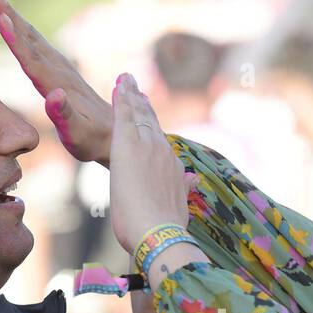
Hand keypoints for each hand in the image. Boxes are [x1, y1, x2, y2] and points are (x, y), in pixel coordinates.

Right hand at [0, 0, 112, 165]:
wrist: (117, 136)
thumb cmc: (94, 141)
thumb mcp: (79, 134)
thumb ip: (65, 115)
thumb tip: (53, 95)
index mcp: (59, 87)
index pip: (33, 60)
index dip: (16, 41)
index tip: (2, 19)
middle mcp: (62, 75)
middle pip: (33, 43)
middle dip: (13, 19)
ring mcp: (64, 73)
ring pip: (37, 43)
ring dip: (19, 23)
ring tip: (2, 4)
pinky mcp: (65, 76)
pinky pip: (42, 51)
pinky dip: (29, 37)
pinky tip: (22, 31)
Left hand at [109, 73, 189, 255]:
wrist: (159, 232)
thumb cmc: (165, 228)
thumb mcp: (177, 206)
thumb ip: (183, 190)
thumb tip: (194, 180)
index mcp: (173, 169)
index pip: (160, 141)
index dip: (154, 125)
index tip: (148, 112)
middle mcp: (162, 152)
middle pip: (151, 121)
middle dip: (143, 103)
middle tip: (136, 86)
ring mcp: (147, 146)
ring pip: (138, 114)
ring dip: (131, 96)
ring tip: (126, 79)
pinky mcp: (128, 145)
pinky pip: (124, 115)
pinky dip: (122, 98)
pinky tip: (118, 84)